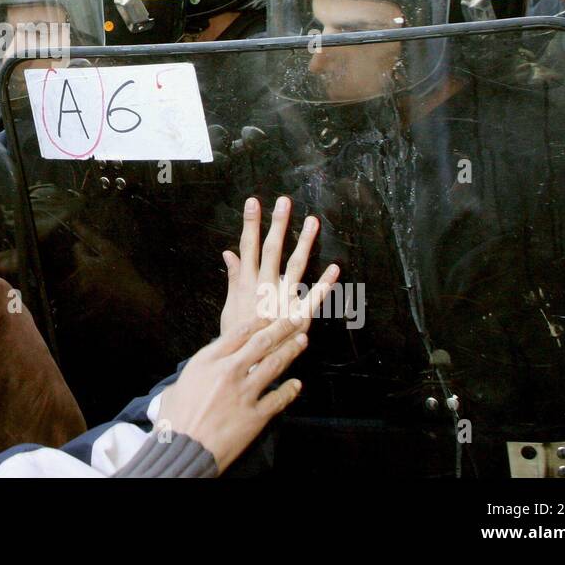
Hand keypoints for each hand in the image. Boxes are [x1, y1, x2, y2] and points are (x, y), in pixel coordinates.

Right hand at [157, 318, 307, 473]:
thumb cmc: (176, 418)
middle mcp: (228, 372)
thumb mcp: (180, 383)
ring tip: (302, 341)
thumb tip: (209, 362)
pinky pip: (279, 399)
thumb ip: (199, 368)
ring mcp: (244, 393)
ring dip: (291, 351)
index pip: (239, 332)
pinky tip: (297, 384)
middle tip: (295, 319)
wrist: (184, 448)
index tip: (269, 316)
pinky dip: (290, 390)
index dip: (258, 321)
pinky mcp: (255, 416)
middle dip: (281, 328)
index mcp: (208, 361)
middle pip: (261, 343)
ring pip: (274, 366)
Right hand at [222, 196, 337, 335]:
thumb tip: (229, 252)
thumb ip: (233, 278)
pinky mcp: (299, 316)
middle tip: (284, 201)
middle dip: (277, 224)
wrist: (249, 362)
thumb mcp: (230, 306)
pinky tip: (335, 267)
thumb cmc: (239, 335)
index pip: (249, 247)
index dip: (251, 224)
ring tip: (312, 221)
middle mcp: (265, 288)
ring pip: (295, 265)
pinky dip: (326, 283)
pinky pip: (314, 297)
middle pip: (272, 249)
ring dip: (304, 242)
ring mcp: (284, 300)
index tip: (253, 203)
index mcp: (247, 284)